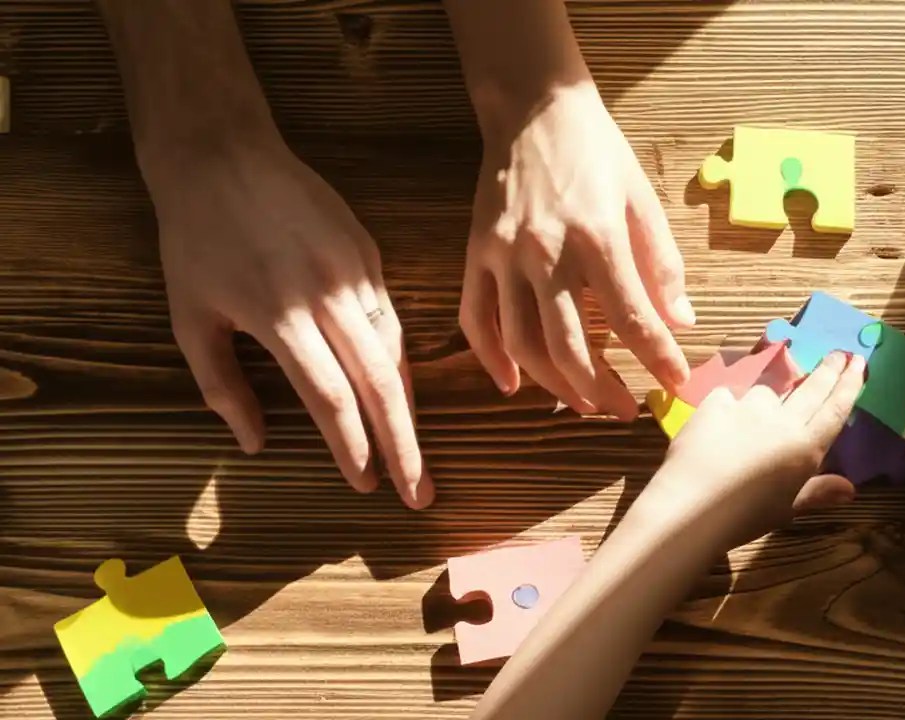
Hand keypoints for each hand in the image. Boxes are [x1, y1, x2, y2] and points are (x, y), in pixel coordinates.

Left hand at [143, 138, 429, 507]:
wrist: (224, 154)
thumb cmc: (196, 240)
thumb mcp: (190, 318)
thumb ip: (221, 387)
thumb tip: (255, 443)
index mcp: (278, 315)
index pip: (329, 396)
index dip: (352, 447)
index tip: (365, 486)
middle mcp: (326, 295)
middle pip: (379, 383)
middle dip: (404, 445)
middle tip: (419, 492)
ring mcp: (355, 272)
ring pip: (395, 352)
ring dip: (408, 410)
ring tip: (414, 453)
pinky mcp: (368, 254)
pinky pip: (390, 319)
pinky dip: (398, 364)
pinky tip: (399, 395)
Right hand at [459, 84, 693, 419]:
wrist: (531, 105)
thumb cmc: (594, 148)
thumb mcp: (642, 197)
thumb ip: (662, 264)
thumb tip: (680, 322)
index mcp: (597, 237)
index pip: (632, 320)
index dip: (657, 360)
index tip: (674, 385)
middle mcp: (546, 253)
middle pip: (570, 348)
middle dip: (602, 391)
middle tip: (624, 411)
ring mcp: (503, 256)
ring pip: (522, 344)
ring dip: (554, 386)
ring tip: (583, 402)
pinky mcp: (476, 253)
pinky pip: (476, 319)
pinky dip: (491, 359)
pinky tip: (514, 384)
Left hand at [637, 353, 865, 549]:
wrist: (692, 505)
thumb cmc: (745, 516)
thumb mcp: (786, 508)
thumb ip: (817, 492)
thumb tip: (850, 488)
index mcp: (805, 446)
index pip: (835, 409)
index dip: (848, 385)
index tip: (858, 362)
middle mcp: (782, 420)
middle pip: (811, 388)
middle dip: (828, 369)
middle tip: (838, 353)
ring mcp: (748, 407)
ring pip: (766, 392)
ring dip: (770, 396)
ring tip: (758, 415)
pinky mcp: (715, 403)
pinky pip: (729, 397)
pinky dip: (729, 405)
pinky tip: (721, 420)